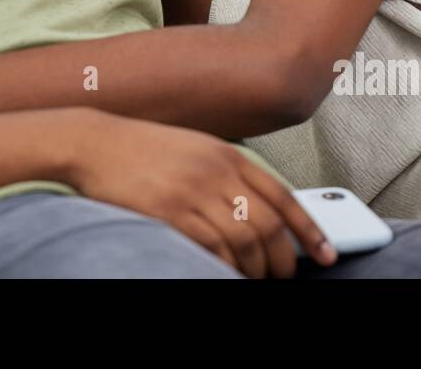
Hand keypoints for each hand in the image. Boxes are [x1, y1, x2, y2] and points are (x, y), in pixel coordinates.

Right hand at [65, 109, 336, 277]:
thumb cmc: (142, 149)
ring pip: (244, 242)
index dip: (310, 230)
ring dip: (254, 269)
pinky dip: (224, 268)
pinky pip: (211, 249)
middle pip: (268, 225)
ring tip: (253, 279)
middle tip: (283, 277)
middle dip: (284, 259)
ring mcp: (192, 192)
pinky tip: (224, 273)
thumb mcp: (194, 149)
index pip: (283, 197)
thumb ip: (226, 174)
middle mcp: (215, 172)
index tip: (326, 254)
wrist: (94, 142)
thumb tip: (259, 211)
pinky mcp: (168, 212)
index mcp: (227, 154)